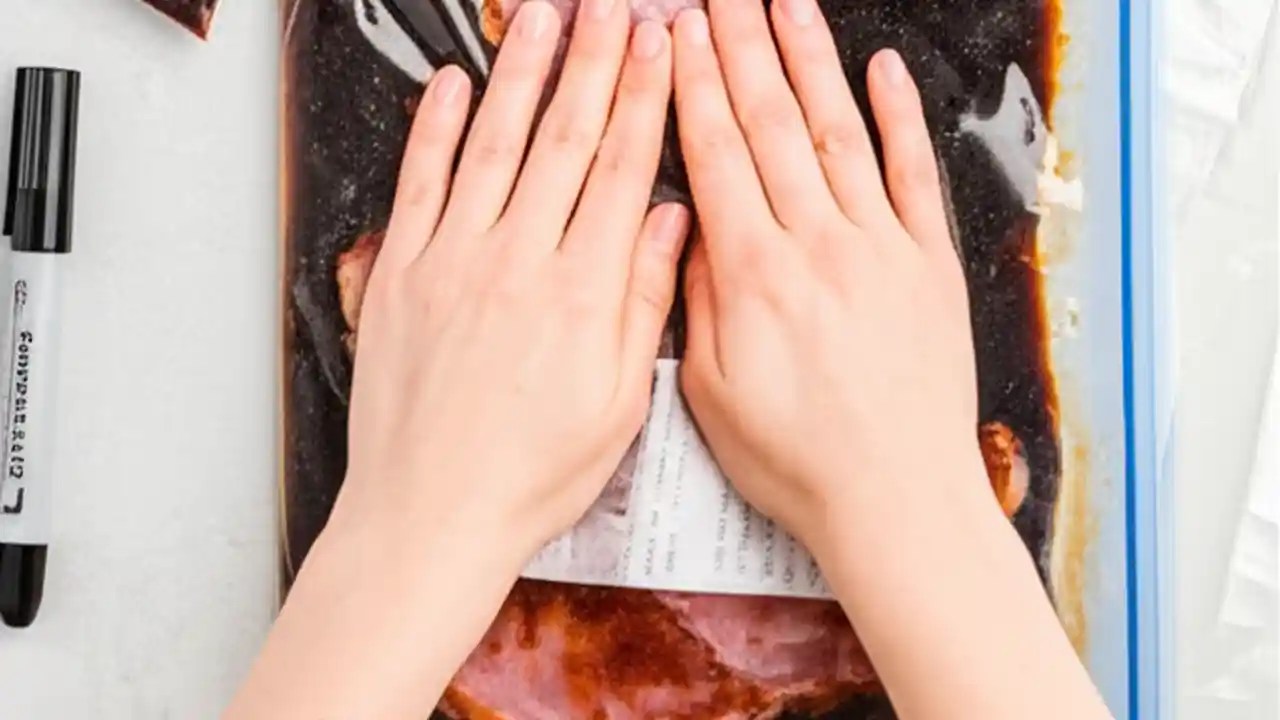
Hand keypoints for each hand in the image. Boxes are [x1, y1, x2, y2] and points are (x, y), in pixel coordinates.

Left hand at [228, 5, 683, 718]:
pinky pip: (420, 183)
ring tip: (541, 19)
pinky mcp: (401, 274)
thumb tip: (669, 227)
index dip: (644, 100)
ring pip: (494, 144)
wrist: (430, 514)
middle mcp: (515, 263)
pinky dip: (435, 129)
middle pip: (563, 139)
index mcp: (579, 295)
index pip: (621, 170)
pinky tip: (453, 87)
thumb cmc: (524, 475)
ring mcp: (452, 262)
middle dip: (592, 63)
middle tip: (611, 11)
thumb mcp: (617, 406)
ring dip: (521, 73)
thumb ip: (643, 305)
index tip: (659, 50)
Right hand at [672, 1, 983, 553]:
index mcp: (756, 275)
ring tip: (786, 7)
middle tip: (721, 0)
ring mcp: (880, 247)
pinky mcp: (928, 264)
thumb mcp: (712, 395)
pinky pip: (913, 175)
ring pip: (838, 132)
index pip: (718, 154)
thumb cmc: (801, 461)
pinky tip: (883, 72)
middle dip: (740, 51)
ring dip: (811, 62)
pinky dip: (899, 119)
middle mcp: (819, 245)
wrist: (897, 498)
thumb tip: (691, 233)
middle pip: (773, 124)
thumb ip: (696, 303)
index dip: (693, 87)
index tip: (676, 37)